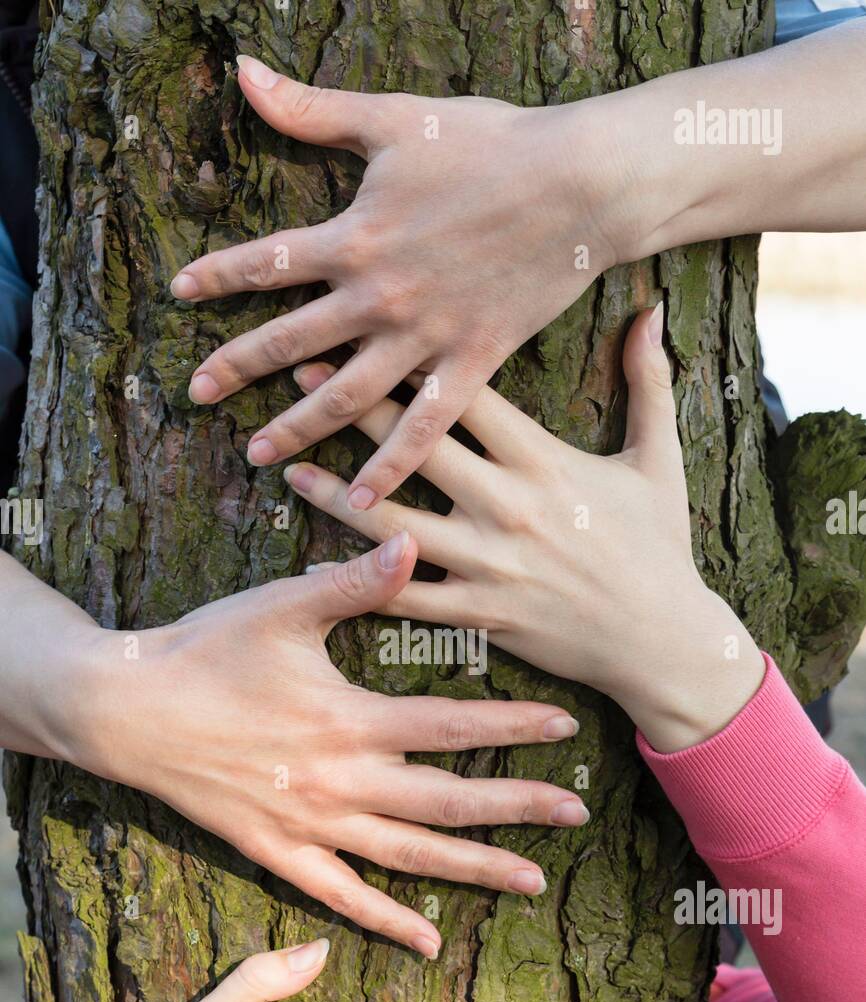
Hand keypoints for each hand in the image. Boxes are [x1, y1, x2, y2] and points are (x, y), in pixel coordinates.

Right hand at [56, 536, 583, 956]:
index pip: (452, 727)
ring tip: (534, 881)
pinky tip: (427, 942)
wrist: (124, 710)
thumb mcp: (279, 608)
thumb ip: (353, 583)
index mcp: (349, 719)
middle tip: (578, 812)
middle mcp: (341, 782)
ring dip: (475, 870)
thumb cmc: (204, 651)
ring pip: (409, 858)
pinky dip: (387, 921)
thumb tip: (412, 543)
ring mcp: (310, 827)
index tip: (567, 731)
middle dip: (519, 808)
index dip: (514, 728)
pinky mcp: (277, 853)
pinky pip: (341, 897)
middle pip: (447, 802)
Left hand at [171, 55, 613, 505]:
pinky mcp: (471, 364)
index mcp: (355, 238)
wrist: (579, 185)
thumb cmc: (491, 144)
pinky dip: (392, 466)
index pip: (266, 262)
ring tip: (258, 455)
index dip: (216, 276)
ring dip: (297, 426)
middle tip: (194, 394)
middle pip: (291, 341)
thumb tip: (243, 72)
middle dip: (235, 366)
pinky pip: (424, 428)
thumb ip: (312, 108)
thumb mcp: (395, 118)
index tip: (179, 293)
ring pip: (345, 396)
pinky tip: (361, 499)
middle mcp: (378, 298)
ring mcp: (424, 339)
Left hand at [284, 308, 765, 752]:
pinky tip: (314, 569)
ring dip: (337, 498)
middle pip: (416, 449)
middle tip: (298, 381)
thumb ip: (648, 384)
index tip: (360, 332)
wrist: (664, 641)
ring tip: (290, 469)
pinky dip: (361, 585)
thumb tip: (652, 311)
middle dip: (354, 411)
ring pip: (396, 524)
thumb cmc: (661, 548)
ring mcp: (491, 564)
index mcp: (545, 461)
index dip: (409, 362)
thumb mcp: (659, 460)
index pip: (467, 399)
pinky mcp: (481, 614)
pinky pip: (409, 599)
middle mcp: (509, 506)